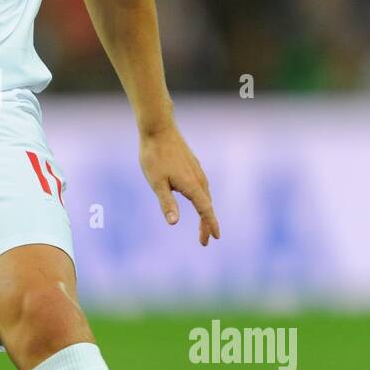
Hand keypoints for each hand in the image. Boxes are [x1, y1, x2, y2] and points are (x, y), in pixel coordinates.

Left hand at [139, 123, 219, 245]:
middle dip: (207, 223)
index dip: (210, 224)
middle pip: (207, 205)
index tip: (215, 237)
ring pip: (205, 196)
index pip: (205, 209)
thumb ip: (166, 203)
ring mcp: (196, 171)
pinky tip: (197, 200)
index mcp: (191, 185)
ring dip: (205, 212)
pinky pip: (202, 187)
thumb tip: (173, 223)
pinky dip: (203, 199)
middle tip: (205, 240)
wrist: (158, 129)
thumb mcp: (156, 182)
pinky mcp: (192, 166)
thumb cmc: (154, 156)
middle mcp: (198, 178)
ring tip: (203, 225)